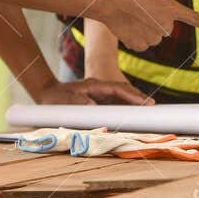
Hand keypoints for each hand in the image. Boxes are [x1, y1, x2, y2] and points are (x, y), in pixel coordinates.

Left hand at [32, 77, 152, 106]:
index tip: (144, 102)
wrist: (46, 93)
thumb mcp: (66, 100)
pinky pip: (114, 101)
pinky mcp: (96, 99)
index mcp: (95, 85)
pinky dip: (124, 105)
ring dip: (133, 101)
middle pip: (123, 90)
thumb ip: (80, 103)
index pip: (118, 89)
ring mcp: (98, 92)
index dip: (132, 95)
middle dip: (138, 97)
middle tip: (152, 105)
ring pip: (120, 95)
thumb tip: (95, 106)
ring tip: (147, 109)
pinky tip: (131, 112)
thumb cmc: (56, 98)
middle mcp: (99, 87)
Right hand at [85, 0, 198, 51]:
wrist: (112, 0)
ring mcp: (155, 37)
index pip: (195, 18)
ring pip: (153, 38)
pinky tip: (128, 28)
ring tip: (133, 18)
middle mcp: (167, 25)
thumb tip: (160, 31)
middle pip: (165, 30)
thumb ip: (163, 11)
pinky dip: (135, 39)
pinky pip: (142, 45)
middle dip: (155, 23)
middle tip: (141, 13)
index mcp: (171, 8)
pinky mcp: (142, 46)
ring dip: (145, 31)